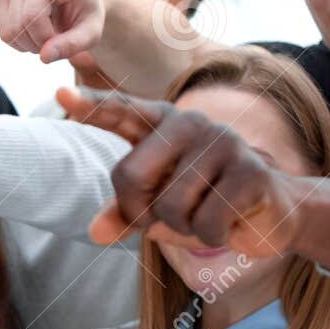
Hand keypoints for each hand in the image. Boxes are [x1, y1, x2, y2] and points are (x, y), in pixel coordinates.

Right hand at [0, 0, 105, 65]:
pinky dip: (20, 43)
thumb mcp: (90, 34)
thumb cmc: (83, 18)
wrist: (72, 7)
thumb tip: (44, 56)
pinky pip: (6, 34)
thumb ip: (72, 45)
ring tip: (46, 36)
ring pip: (14, 30)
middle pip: (29, 19)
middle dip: (42, 41)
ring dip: (30, 45)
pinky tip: (32, 34)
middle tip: (57, 41)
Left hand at [59, 87, 312, 256]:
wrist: (269, 213)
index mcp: (162, 126)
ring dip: (182, 228)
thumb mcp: (157, 211)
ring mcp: (223, 142)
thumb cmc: (202, 204)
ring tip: (205, 213)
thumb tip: (95, 232)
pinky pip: (207, 222)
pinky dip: (212, 236)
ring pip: (171, 206)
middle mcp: (190, 124)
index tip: (60, 92)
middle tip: (163, 217)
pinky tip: (229, 222)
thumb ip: (124, 214)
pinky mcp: (251, 170)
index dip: (93, 106)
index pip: (122, 112)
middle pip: (130, 174)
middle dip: (139, 212)